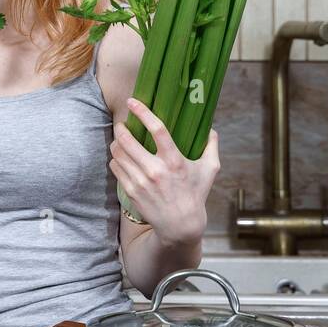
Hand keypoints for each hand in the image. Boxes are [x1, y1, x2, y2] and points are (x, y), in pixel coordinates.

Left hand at [109, 97, 220, 245]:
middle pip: (128, 140)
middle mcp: (155, 170)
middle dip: (121, 128)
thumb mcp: (210, 170)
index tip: (132, 102)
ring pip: (118, 153)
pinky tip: (120, 157)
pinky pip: (115, 167)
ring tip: (120, 139)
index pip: (157, 129)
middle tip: (122, 124)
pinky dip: (115, 159)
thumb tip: (211, 129)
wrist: (180, 224)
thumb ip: (211, 147)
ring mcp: (140, 181)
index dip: (143, 112)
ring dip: (116, 142)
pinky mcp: (131, 191)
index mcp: (175, 161)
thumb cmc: (196, 194)